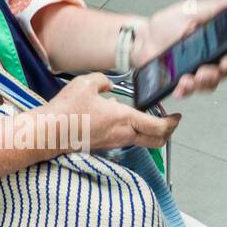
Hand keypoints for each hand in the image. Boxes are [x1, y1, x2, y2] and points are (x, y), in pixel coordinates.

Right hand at [43, 73, 180, 152]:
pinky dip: (131, 133)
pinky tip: (119, 120)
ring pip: (141, 142)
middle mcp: (123, 135)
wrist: (50, 132)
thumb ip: (103, 80)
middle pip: (156, 141)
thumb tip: (108, 84)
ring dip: (148, 132)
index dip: (172, 123)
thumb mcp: (86, 83)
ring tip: (144, 118)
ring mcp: (113, 142)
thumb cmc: (67, 110)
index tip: (177, 117)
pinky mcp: (103, 145)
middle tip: (168, 123)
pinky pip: (125, 140)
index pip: (159, 127)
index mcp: (124, 119)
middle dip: (167, 133)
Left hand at [133, 0, 226, 99]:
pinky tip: (180, 88)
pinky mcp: (180, 81)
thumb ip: (211, 8)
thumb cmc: (164, 25)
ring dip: (199, 85)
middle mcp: (205, 59)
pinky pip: (188, 91)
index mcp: (211, 43)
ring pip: (206, 85)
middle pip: (220, 75)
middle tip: (202, 72)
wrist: (141, 38)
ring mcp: (193, 71)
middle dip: (213, 76)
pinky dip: (185, 92)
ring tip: (187, 80)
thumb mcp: (189, 11)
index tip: (222, 64)